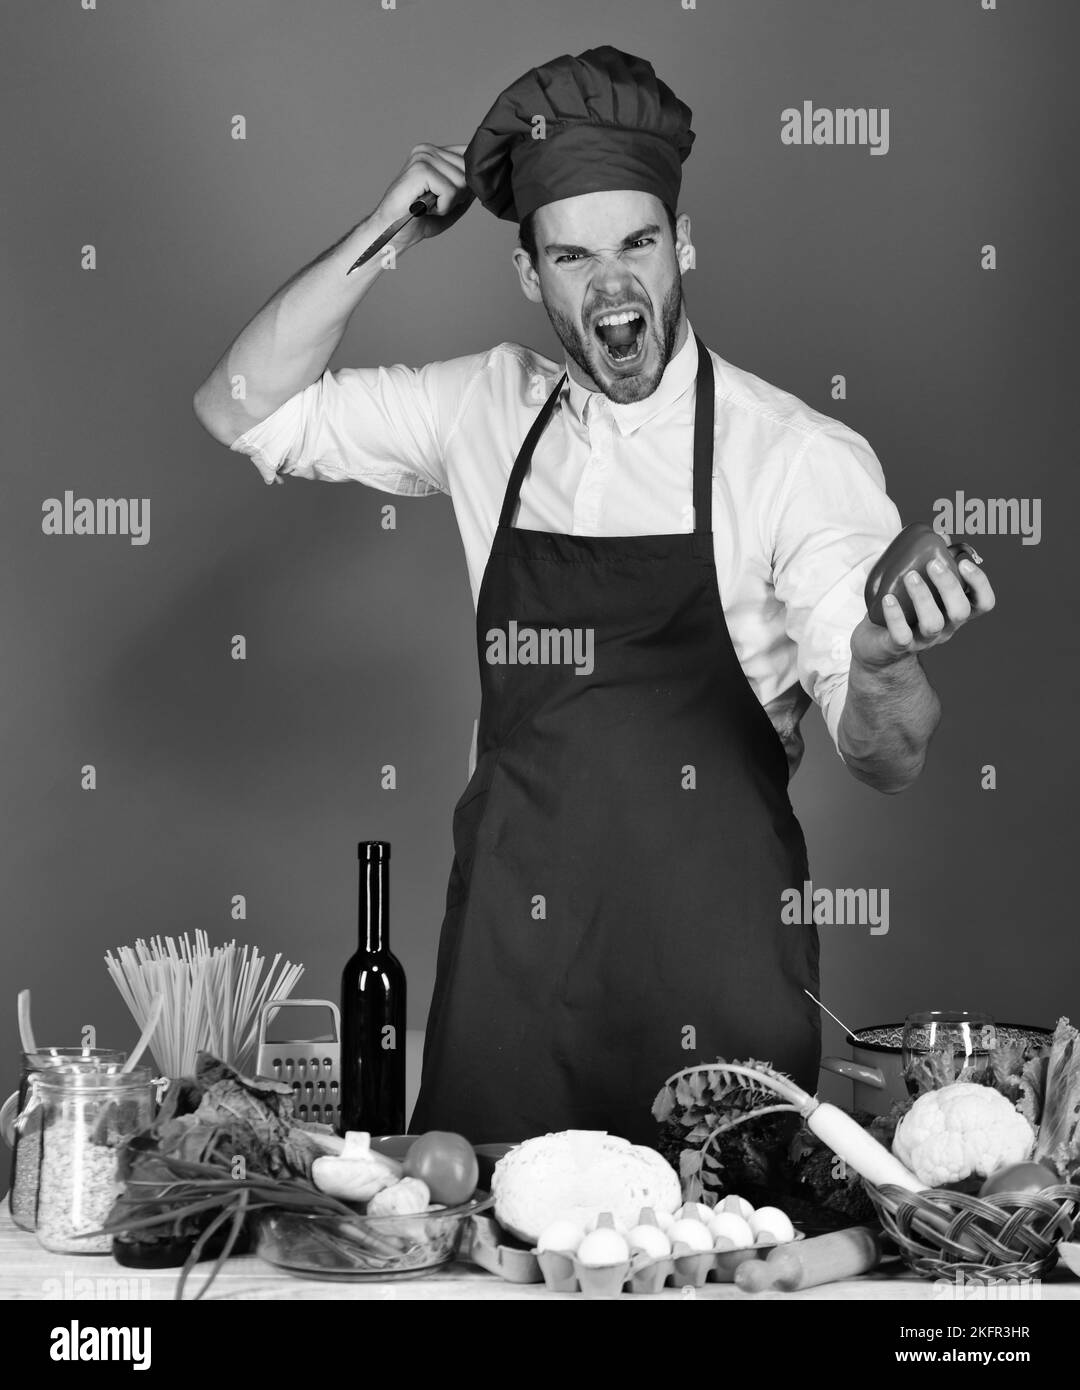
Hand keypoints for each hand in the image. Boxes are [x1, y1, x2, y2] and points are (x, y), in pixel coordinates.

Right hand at [374, 143, 474, 250]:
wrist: (393, 232)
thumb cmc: (419, 219)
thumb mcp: (452, 202)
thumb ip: (468, 187)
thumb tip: (485, 177)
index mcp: (435, 153)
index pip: (469, 156)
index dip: (467, 182)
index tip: (447, 198)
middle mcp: (428, 149)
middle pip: (469, 171)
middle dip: (457, 195)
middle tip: (435, 204)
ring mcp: (423, 157)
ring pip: (462, 181)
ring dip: (449, 203)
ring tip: (429, 206)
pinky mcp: (420, 169)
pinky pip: (450, 190)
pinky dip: (442, 207)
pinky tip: (425, 208)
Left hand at [851, 556, 995, 669]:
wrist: (876, 646)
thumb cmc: (903, 610)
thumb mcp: (920, 585)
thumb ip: (933, 560)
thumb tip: (942, 535)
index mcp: (954, 611)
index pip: (983, 602)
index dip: (980, 583)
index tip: (964, 562)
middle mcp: (945, 628)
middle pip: (960, 611)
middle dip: (949, 585)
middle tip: (932, 564)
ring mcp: (922, 640)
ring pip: (933, 623)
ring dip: (923, 597)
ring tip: (910, 576)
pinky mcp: (897, 646)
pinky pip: (901, 635)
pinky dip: (895, 616)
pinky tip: (888, 599)